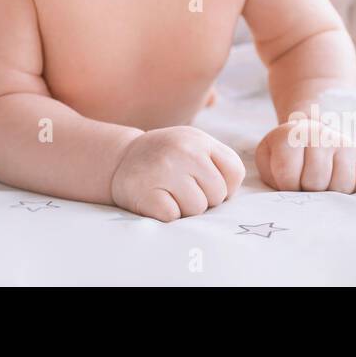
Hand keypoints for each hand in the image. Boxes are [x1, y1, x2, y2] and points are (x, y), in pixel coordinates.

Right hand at [110, 126, 245, 221]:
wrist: (120, 159)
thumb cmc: (167, 159)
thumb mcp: (193, 146)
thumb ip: (219, 163)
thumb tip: (231, 197)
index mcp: (199, 139)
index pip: (234, 172)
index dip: (224, 185)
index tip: (204, 182)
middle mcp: (183, 151)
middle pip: (217, 194)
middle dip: (203, 198)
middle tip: (181, 187)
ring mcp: (163, 170)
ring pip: (197, 208)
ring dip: (184, 208)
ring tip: (168, 192)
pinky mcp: (146, 193)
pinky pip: (173, 217)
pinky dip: (166, 214)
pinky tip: (156, 199)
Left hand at [254, 119, 355, 192]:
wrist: (309, 132)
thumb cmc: (285, 153)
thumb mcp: (267, 159)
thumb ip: (271, 175)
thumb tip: (290, 197)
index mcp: (290, 135)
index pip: (288, 176)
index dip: (287, 187)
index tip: (288, 182)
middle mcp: (319, 135)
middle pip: (316, 182)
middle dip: (308, 191)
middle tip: (306, 184)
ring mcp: (344, 143)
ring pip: (342, 186)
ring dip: (331, 194)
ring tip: (322, 184)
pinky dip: (353, 192)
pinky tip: (339, 184)